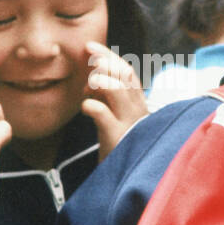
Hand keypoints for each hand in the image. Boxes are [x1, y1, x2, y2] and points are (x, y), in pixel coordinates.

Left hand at [82, 41, 147, 160]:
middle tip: (86, 54)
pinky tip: (85, 107)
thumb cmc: (119, 145)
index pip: (127, 71)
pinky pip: (103, 114)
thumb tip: (92, 76)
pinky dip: (91, 105)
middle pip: (124, 75)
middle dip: (104, 60)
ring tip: (87, 86)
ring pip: (117, 89)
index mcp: (138, 104)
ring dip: (99, 80)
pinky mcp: (117, 138)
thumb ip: (109, 96)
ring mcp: (129, 124)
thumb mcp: (117, 117)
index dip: (109, 56)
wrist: (127, 178)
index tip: (90, 46)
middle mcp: (137, 111)